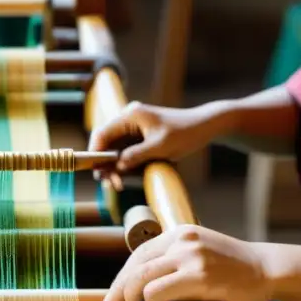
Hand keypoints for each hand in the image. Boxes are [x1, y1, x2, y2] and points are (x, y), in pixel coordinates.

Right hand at [88, 102, 224, 188]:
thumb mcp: (160, 147)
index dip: (95, 152)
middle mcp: (128, 119)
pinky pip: (124, 151)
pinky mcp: (140, 136)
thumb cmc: (185, 133)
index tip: (95, 170)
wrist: (206, 126)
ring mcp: (133, 128)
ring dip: (113, 167)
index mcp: (130, 115)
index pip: (103, 133)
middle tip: (109, 183)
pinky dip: (123, 164)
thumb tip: (117, 166)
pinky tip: (124, 177)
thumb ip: (136, 156)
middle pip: (106, 142)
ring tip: (117, 185)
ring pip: (114, 149)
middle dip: (105, 164)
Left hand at [100, 225, 273, 300]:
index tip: (112, 298)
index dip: (121, 278)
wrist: (269, 271)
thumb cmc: (235, 271)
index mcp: (179, 233)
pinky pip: (157, 292)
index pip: (138, 255)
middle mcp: (181, 240)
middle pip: (134, 266)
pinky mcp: (198, 276)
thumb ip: (174, 265)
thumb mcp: (200, 257)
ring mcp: (189, 256)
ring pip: (140, 279)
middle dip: (118, 292)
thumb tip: (141, 292)